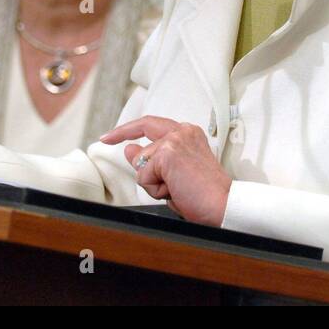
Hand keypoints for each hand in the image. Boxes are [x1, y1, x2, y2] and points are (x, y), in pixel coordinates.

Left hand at [100, 116, 230, 225]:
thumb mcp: (173, 175)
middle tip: (106, 138)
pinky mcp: (168, 154)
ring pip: (142, 163)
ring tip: (176, 189)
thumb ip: (152, 160)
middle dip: (122, 137)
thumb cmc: (204, 194)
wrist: (222, 204)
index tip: (110, 135)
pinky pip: (144, 176)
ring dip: (153, 183)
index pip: (150, 124)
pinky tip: (175, 191)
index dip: (127, 129)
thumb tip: (130, 150)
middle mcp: (182, 131)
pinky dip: (155, 189)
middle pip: (140, 136)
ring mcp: (174, 141)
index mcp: (187, 133)